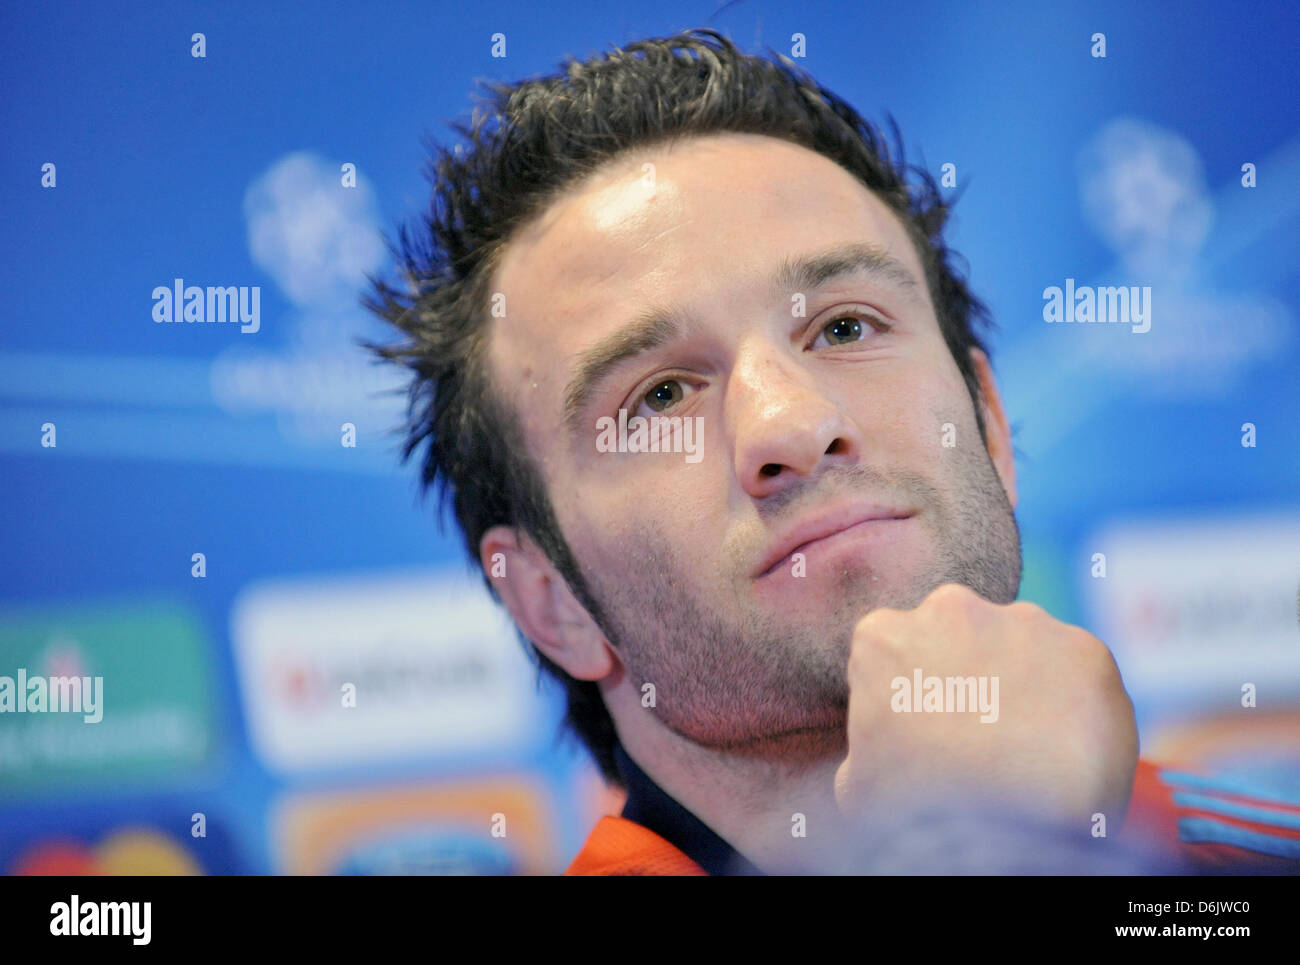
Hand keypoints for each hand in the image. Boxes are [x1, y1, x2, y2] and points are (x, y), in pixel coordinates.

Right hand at [833, 583, 1138, 835]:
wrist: (1000, 843)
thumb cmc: (916, 815)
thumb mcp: (857, 781)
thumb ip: (870, 738)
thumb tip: (887, 745)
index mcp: (882, 636)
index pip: (893, 654)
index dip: (909, 695)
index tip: (924, 731)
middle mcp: (950, 609)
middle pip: (960, 637)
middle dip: (969, 674)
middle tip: (978, 740)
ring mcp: (1023, 623)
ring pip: (1023, 648)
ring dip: (1024, 683)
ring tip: (1028, 750)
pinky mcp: (1086, 650)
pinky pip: (1079, 673)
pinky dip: (1076, 705)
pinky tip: (1065, 750)